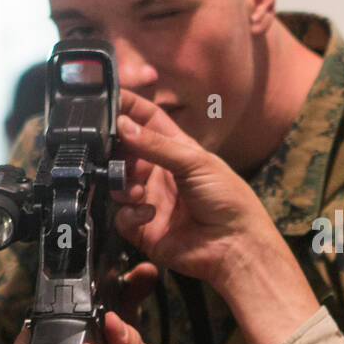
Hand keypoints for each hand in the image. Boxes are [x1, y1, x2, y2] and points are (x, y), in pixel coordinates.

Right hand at [112, 92, 319, 343]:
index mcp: (176, 150)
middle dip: (116, 151)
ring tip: (137, 190)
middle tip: (114, 151)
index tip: (108, 97)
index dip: (129, 107)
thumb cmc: (227, 199)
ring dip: (122, 184)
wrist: (235, 246)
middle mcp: (160, 173)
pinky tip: (148, 213)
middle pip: (125, 152)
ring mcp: (150, 200)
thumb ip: (157, 145)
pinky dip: (130, 213)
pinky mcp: (143, 228)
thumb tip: (123, 124)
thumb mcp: (196, 162)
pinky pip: (121, 216)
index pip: (148, 120)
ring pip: (117, 184)